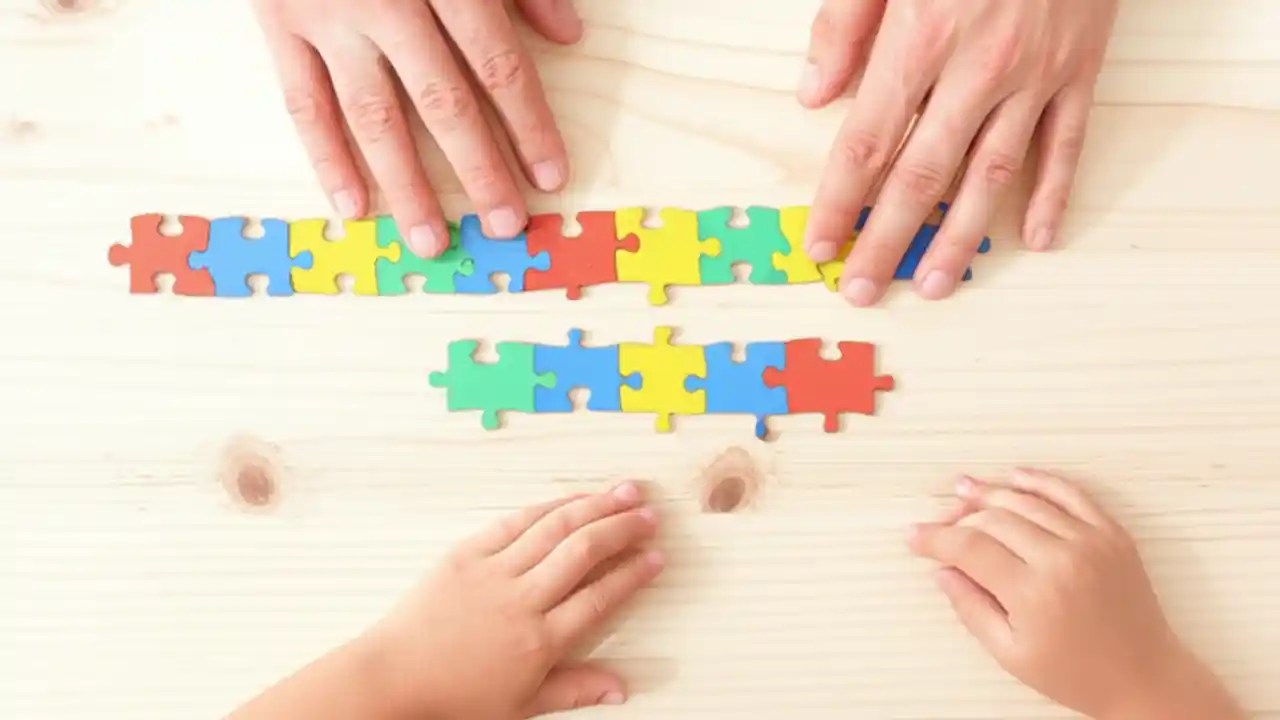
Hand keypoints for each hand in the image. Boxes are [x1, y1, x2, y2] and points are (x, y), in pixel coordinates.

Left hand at [228, 482, 662, 719]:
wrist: (391, 680)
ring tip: (625, 492)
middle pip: (584, 553)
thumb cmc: (452, 698)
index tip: (657, 557)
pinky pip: (514, 523)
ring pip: (554, 529)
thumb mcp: (520, 706)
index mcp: (539, 642)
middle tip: (651, 516)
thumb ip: (575, 690)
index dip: (633, 575)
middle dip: (623, 530)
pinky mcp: (465, 555)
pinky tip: (572, 498)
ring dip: (595, 506)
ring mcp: (493, 573)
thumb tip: (621, 687)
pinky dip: (548, 507)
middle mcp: (521, 601)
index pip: (600, 599)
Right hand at [250, 0, 580, 257]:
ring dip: (406, 186)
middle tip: (506, 226)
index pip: (498, 65)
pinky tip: (353, 207)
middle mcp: (387, 2)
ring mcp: (327, 17)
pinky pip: (302, 103)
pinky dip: (326, 158)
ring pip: (373, 117)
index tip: (551, 176)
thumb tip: (567, 37)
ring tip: (432, 241)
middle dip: (480, 170)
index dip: (529, 126)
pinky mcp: (277, 23)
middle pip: (444, 103)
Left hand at [799, 0, 1118, 304]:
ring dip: (960, 238)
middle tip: (862, 289)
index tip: (819, 245)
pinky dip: (1052, 196)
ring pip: (991, 176)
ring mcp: (1035, 76)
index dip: (838, 202)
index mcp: (920, 38)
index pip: (866, 142)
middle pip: (921, 176)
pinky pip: (1065, 147)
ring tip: (935, 286)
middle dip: (887, 240)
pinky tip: (1035, 239)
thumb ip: (845, 25)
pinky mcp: (1080, 72)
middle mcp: (978, 68)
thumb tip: (814, 97)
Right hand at [909, 469, 1245, 719]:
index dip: (935, 539)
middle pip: (993, 519)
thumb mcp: (1012, 654)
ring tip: (964, 490)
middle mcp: (1062, 560)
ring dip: (990, 492)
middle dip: (958, 517)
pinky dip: (1040, 481)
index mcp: (1033, 593)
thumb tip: (942, 572)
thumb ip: (971, 609)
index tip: (916, 537)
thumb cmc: (1080, 674)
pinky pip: (1071, 494)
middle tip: (939, 523)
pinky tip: (1016, 476)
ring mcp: (1091, 542)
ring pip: (1026, 501)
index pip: (969, 548)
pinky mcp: (1112, 535)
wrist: (1145, 677)